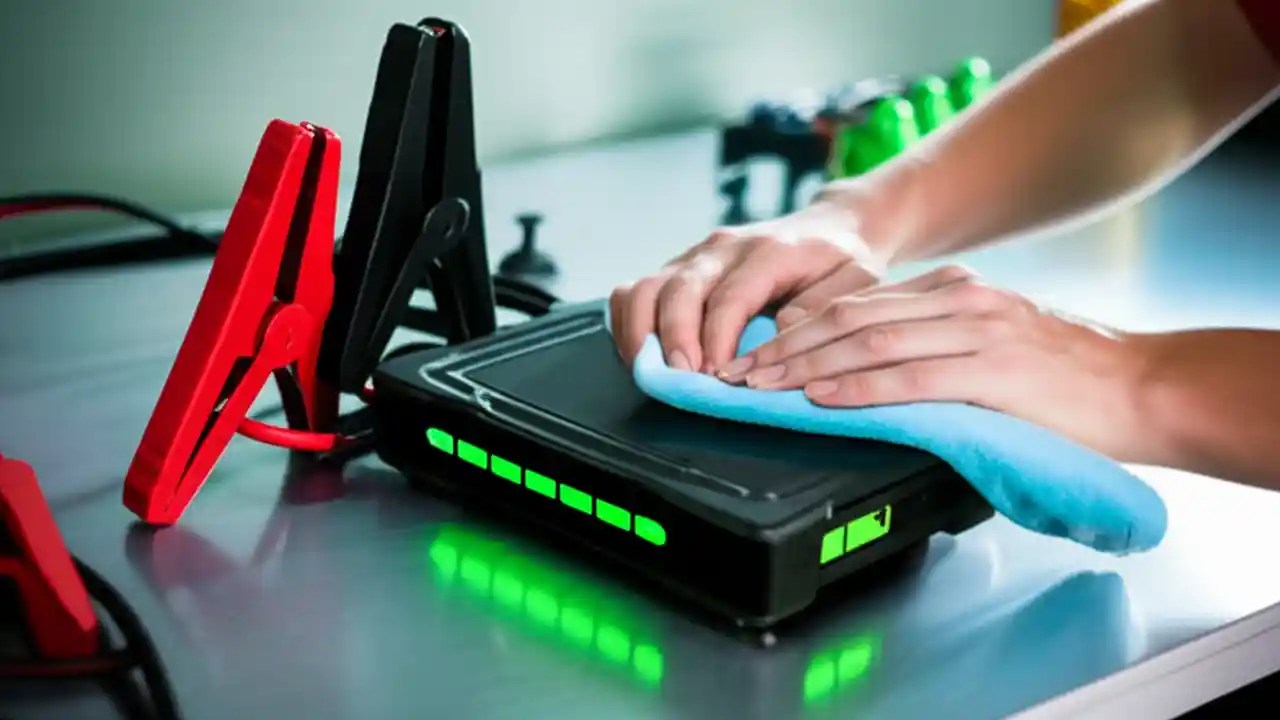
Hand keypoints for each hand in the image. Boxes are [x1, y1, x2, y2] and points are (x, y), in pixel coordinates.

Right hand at [610, 194, 891, 373]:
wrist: (829, 227)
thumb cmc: (841, 261)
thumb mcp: (855, 281)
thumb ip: (821, 306)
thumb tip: (780, 331)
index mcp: (768, 251)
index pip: (730, 296)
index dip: (716, 339)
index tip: (717, 375)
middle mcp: (723, 248)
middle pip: (678, 289)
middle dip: (674, 339)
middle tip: (684, 379)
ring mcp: (694, 257)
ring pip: (644, 287)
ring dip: (640, 333)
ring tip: (654, 372)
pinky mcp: (677, 269)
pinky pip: (633, 292)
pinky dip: (628, 324)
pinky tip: (643, 355)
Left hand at [719, 266, 1148, 459]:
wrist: (1143, 387)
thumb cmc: (1069, 378)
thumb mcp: (993, 343)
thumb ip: (938, 346)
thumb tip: (875, 367)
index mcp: (954, 291)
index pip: (856, 302)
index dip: (798, 328)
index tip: (758, 349)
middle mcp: (957, 300)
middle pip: (848, 317)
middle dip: (784, 346)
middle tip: (739, 371)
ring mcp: (974, 330)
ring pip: (867, 341)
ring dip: (804, 366)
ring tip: (761, 386)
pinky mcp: (991, 370)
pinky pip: (908, 377)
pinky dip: (856, 387)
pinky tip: (820, 398)